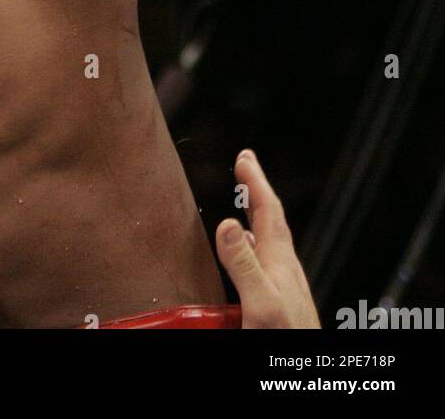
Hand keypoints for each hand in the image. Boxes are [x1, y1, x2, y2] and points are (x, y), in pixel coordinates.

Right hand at [216, 148, 320, 328]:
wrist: (307, 377)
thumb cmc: (287, 342)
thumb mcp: (261, 303)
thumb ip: (244, 264)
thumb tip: (227, 222)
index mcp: (280, 263)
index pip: (268, 212)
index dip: (256, 182)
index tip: (244, 156)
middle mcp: (284, 270)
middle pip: (271, 222)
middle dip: (257, 192)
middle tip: (246, 166)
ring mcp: (284, 287)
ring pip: (269, 243)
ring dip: (255, 219)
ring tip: (245, 206)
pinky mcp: (279, 305)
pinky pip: (265, 264)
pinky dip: (253, 248)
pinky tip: (247, 258)